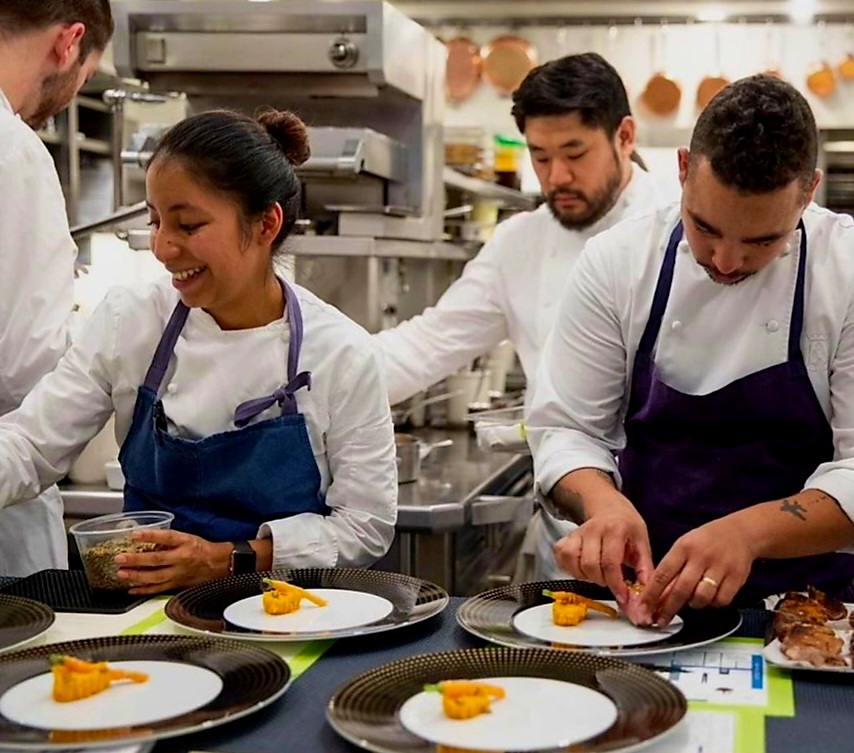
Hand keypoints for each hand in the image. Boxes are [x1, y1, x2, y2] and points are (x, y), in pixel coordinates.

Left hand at [114, 529, 231, 594]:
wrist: (220, 564)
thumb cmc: (203, 549)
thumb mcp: (189, 537)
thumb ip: (169, 539)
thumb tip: (146, 538)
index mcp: (186, 543)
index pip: (166, 537)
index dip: (150, 536)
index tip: (134, 535)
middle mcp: (182, 558)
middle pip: (157, 559)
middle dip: (136, 559)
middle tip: (120, 558)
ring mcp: (179, 573)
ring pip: (155, 577)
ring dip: (136, 576)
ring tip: (121, 574)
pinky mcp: (177, 584)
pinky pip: (159, 589)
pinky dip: (144, 590)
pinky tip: (132, 589)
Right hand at [553, 503, 653, 602]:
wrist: (609, 507)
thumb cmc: (626, 526)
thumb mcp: (642, 544)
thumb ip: (644, 570)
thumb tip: (645, 595)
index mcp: (615, 530)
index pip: (610, 562)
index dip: (615, 584)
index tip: (622, 596)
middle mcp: (593, 529)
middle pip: (589, 564)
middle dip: (601, 580)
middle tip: (610, 581)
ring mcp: (577, 532)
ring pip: (571, 559)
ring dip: (583, 574)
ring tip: (596, 575)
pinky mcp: (566, 536)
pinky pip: (560, 554)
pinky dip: (568, 566)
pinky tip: (581, 569)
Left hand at [641, 517, 756, 625]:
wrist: (740, 532)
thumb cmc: (707, 541)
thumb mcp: (684, 546)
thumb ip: (672, 569)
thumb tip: (658, 596)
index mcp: (684, 548)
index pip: (663, 574)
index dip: (651, 594)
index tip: (644, 608)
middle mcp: (701, 557)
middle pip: (681, 589)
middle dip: (668, 609)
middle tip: (660, 620)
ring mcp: (720, 567)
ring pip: (701, 597)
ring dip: (693, 605)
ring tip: (691, 601)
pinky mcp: (736, 577)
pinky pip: (721, 600)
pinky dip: (713, 604)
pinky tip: (710, 597)